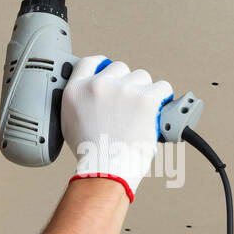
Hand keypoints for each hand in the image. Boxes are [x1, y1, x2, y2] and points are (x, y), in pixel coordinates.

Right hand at [61, 56, 172, 203]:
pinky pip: (163, 87)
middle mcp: (98, 85)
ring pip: (142, 77)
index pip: (90, 62)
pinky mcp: (145, 98)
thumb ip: (81, 102)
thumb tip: (94, 95)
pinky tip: (159, 109)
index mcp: (77, 90)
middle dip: (127, 84)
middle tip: (129, 106)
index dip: (103, 65)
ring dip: (145, 91)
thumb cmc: (92, 155)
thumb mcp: (70, 123)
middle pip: (120, 68)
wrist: (106, 171)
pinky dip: (164, 98)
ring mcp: (123, 90)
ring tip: (142, 113)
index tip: (112, 71)